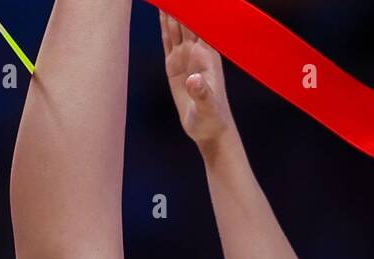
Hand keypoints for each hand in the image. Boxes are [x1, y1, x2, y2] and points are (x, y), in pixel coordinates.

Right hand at [160, 11, 232, 146]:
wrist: (208, 130)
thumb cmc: (212, 120)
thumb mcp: (207, 108)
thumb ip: (202, 94)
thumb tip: (193, 80)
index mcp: (208, 56)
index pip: (201, 25)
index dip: (194, 9)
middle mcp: (197, 52)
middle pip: (188, 20)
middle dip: (181, 4)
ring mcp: (186, 57)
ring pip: (177, 26)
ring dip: (171, 9)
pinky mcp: (175, 65)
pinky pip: (168, 39)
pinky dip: (164, 24)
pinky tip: (161, 10)